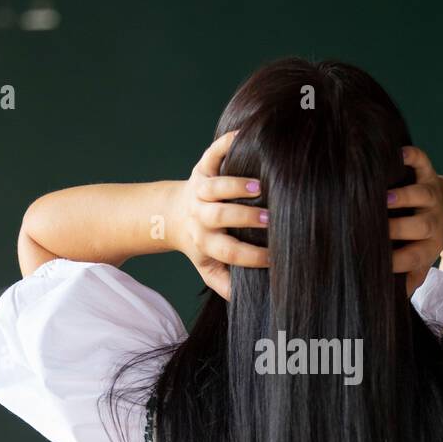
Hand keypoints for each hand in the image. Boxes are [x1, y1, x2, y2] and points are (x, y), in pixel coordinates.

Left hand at [175, 131, 269, 298]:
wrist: (170, 215)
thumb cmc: (200, 242)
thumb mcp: (207, 266)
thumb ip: (224, 283)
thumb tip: (246, 303)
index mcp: (204, 240)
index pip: (228, 251)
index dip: (250, 256)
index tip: (272, 258)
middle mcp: (200, 214)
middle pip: (218, 217)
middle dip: (243, 217)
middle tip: (269, 219)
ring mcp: (199, 189)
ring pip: (214, 186)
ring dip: (235, 186)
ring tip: (259, 187)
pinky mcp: (201, 167)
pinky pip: (212, 154)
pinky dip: (226, 144)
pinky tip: (244, 138)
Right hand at [387, 147, 442, 294]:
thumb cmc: (419, 243)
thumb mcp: (417, 264)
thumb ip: (407, 280)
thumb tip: (390, 305)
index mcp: (428, 246)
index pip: (413, 256)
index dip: (398, 261)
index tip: (379, 264)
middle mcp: (432, 221)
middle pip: (422, 225)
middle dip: (401, 227)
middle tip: (380, 227)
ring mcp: (431, 196)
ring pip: (423, 194)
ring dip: (406, 195)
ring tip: (385, 196)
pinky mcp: (427, 173)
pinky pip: (423, 163)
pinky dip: (413, 157)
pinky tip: (399, 154)